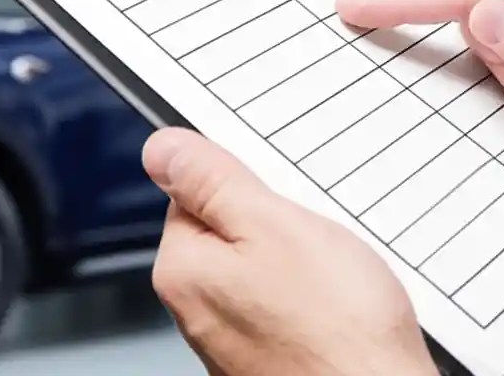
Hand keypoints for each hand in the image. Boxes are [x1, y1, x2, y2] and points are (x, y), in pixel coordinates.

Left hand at [143, 127, 436, 375]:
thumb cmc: (336, 328)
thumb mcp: (272, 225)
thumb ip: (212, 182)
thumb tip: (162, 150)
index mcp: (185, 271)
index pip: (194, 195)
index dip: (244, 186)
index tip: (279, 196)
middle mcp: (198, 312)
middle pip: (231, 233)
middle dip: (277, 225)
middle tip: (316, 239)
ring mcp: (235, 341)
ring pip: (265, 270)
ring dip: (302, 263)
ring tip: (335, 276)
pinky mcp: (272, 358)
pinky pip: (288, 307)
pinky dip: (315, 299)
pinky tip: (341, 306)